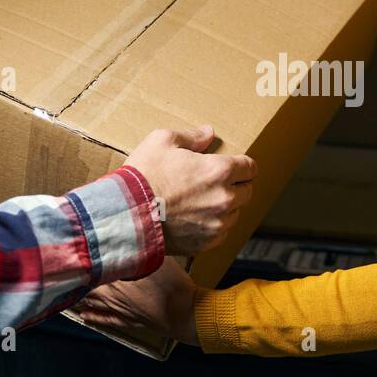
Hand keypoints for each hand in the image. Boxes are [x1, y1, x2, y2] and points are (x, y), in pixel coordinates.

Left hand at [71, 257, 199, 345]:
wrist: (185, 313)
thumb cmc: (173, 285)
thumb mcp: (160, 258)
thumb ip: (143, 245)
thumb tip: (134, 229)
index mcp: (116, 278)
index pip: (90, 269)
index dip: (79, 262)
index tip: (69, 254)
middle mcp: (111, 295)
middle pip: (86, 287)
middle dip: (76, 280)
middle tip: (63, 274)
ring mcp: (118, 311)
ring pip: (92, 304)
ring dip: (78, 299)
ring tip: (67, 292)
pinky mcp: (126, 322)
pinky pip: (104, 320)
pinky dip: (92, 317)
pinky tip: (85, 316)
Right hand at [123, 125, 256, 255]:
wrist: (125, 215)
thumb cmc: (143, 176)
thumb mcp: (163, 141)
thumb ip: (192, 136)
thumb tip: (208, 133)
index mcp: (220, 171)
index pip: (251, 167)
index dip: (243, 165)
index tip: (234, 166)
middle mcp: (225, 198)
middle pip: (247, 191)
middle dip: (236, 185)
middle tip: (216, 183)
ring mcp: (217, 224)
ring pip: (235, 213)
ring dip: (225, 207)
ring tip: (202, 202)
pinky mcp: (206, 243)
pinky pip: (221, 233)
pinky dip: (213, 226)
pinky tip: (194, 219)